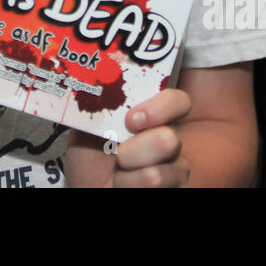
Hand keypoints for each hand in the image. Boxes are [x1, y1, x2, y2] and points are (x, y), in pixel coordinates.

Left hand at [63, 87, 192, 186]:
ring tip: (118, 171)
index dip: (161, 107)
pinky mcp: (177, 187)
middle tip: (118, 153)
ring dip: (128, 170)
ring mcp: (175, 166)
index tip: (131, 120)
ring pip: (160, 168)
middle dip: (136, 148)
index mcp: (152, 114)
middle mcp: (169, 137)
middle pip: (171, 137)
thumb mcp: (88, 125)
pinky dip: (130, 185)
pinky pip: (156, 183)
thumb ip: (100, 104)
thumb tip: (99, 78)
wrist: (88, 186)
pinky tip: (124, 184)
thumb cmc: (90, 156)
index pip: (177, 101)